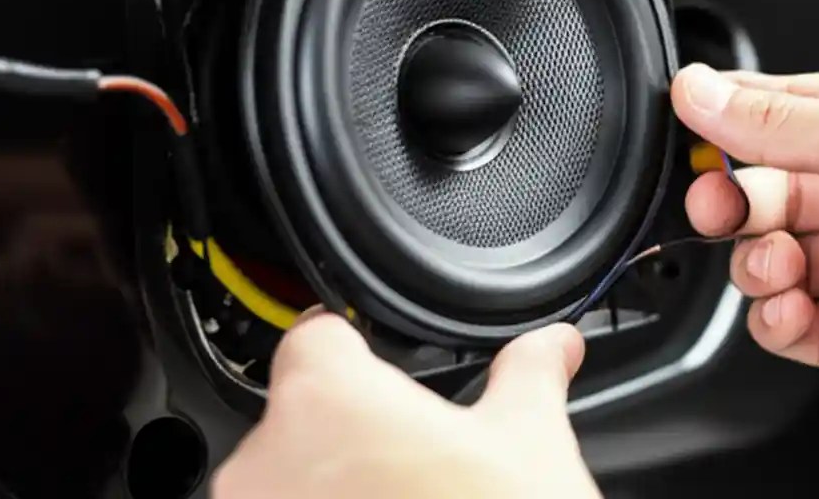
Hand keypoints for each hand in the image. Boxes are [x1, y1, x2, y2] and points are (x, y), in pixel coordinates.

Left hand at [213, 315, 599, 498]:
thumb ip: (530, 374)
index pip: (317, 335)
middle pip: (303, 416)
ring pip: (289, 482)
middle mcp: (266, 461)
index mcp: (328, 398)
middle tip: (418, 458)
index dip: (356, 343)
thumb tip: (553, 346)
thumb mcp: (530, 441)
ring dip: (335, 488)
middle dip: (355, 432)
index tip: (384, 366)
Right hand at [673, 64, 818, 414]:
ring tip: (776, 263)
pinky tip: (788, 309)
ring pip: (784, 258)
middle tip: (714, 207)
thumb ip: (772, 120)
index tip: (689, 131)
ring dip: (761, 263)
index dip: (734, 124)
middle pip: (777, 189)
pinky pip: (804, 324)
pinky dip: (782, 320)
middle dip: (737, 200)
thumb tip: (701, 91)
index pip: (789, 112)